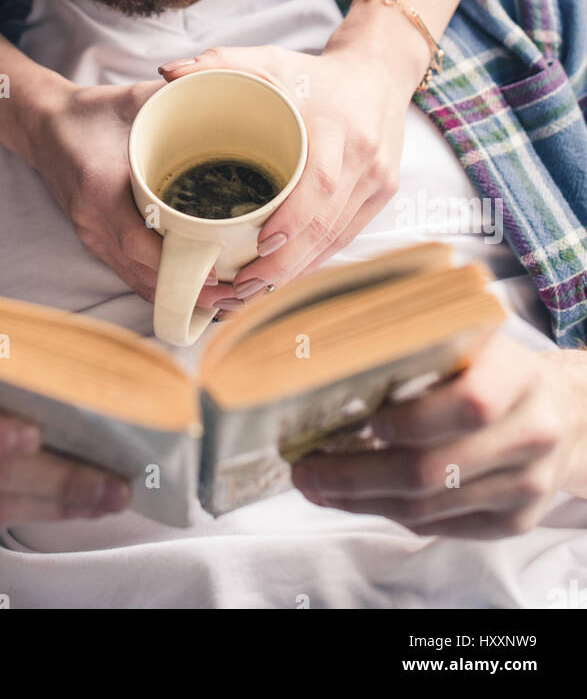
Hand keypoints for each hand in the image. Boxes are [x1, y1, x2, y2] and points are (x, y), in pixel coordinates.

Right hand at [25, 76, 236, 307]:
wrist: (43, 124)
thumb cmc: (92, 112)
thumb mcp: (133, 99)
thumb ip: (176, 95)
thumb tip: (227, 85)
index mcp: (101, 188)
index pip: (139, 242)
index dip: (177, 264)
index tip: (216, 272)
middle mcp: (93, 220)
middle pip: (142, 272)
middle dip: (188, 290)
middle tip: (234, 296)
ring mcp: (90, 234)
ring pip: (135, 279)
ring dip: (174, 295)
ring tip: (220, 302)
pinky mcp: (92, 239)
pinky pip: (127, 272)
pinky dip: (157, 286)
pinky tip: (187, 293)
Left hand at [158, 37, 418, 309]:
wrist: (378, 74)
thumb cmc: (314, 73)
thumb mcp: (269, 60)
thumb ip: (219, 63)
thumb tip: (168, 72)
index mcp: (338, 125)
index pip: (320, 182)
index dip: (294, 218)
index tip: (262, 245)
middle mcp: (363, 158)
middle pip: (327, 224)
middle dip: (286, 264)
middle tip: (242, 286)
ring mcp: (377, 181)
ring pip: (337, 239)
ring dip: (297, 271)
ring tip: (252, 291)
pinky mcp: (382, 196)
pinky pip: (346, 237)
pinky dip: (313, 259)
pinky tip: (283, 276)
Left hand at [291, 335, 580, 539]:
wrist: (560, 412)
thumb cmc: (491, 366)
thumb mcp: (469, 337)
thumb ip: (415, 340)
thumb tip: (325, 351)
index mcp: (519, 376)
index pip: (470, 404)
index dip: (410, 418)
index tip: (358, 418)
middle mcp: (531, 435)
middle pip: (432, 468)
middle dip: (356, 473)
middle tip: (305, 466)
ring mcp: (526, 486)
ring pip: (427, 508)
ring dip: (360, 499)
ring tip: (315, 484)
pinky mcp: (513, 522)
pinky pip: (437, 527)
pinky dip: (386, 513)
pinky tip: (352, 497)